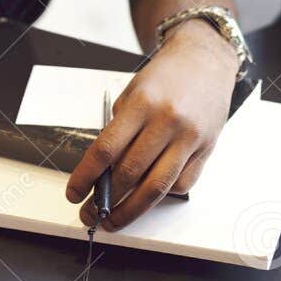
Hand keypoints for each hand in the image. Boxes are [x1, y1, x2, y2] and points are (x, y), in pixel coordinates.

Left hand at [65, 19, 239, 228]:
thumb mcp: (133, 92)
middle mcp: (167, 122)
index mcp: (143, 104)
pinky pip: (181, 184)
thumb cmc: (166, 76)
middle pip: (130, 174)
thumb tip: (102, 171)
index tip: (74, 194)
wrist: (206, 60)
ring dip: (131, 211)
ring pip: (157, 188)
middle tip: (91, 214)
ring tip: (114, 221)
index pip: (106, 150)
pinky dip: (162, 196)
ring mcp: (189, 138)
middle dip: (105, 201)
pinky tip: (148, 196)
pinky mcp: (206, 150)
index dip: (86, 177)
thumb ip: (120, 129)